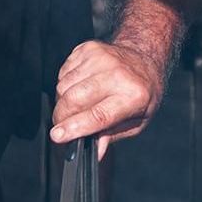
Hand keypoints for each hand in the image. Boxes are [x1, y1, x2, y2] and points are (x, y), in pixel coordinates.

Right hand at [49, 40, 164, 156]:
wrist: (144, 58)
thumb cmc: (141, 93)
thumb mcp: (136, 122)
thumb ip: (111, 135)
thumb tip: (95, 152)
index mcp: (134, 96)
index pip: (99, 115)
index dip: (75, 128)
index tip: (58, 136)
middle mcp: (117, 74)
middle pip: (74, 99)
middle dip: (62, 117)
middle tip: (62, 126)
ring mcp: (101, 58)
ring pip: (63, 86)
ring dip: (63, 101)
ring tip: (78, 104)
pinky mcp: (87, 49)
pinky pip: (63, 73)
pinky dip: (65, 85)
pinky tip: (79, 86)